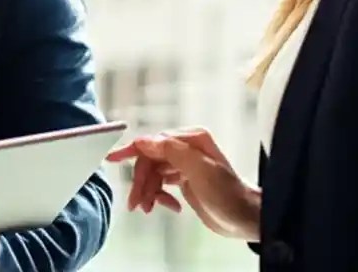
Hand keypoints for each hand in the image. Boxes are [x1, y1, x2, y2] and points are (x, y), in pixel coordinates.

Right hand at [106, 127, 260, 240]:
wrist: (245, 219)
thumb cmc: (228, 194)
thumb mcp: (200, 170)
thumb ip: (172, 152)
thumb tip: (144, 140)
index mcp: (190, 140)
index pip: (153, 142)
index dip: (132, 151)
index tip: (112, 158)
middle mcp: (186, 148)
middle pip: (150, 161)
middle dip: (141, 182)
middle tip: (136, 202)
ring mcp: (184, 164)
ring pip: (153, 174)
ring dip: (148, 192)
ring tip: (147, 209)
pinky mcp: (183, 179)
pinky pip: (161, 184)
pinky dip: (160, 196)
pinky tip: (170, 207)